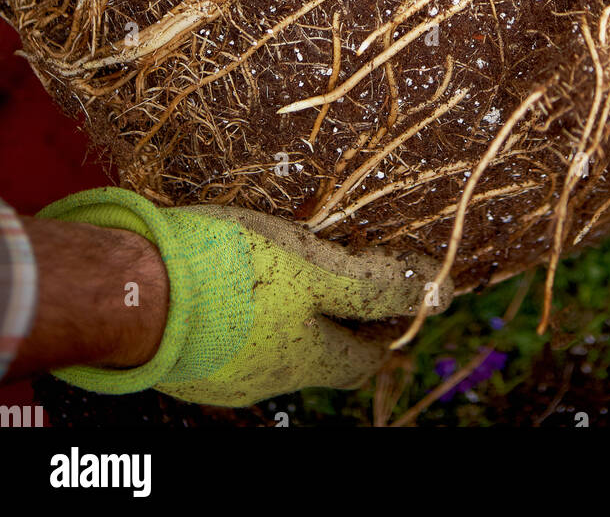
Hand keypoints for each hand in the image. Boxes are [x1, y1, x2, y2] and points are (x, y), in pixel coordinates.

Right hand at [38, 187, 451, 405]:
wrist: (130, 290)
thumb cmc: (230, 274)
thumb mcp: (317, 270)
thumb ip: (376, 285)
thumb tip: (441, 291)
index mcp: (305, 359)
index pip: (364, 359)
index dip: (386, 330)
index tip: (398, 299)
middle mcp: (267, 378)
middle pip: (317, 355)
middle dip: (337, 324)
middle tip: (347, 280)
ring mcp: (220, 373)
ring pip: (270, 346)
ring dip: (285, 316)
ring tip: (284, 269)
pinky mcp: (182, 356)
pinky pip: (226, 337)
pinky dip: (241, 314)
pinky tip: (230, 280)